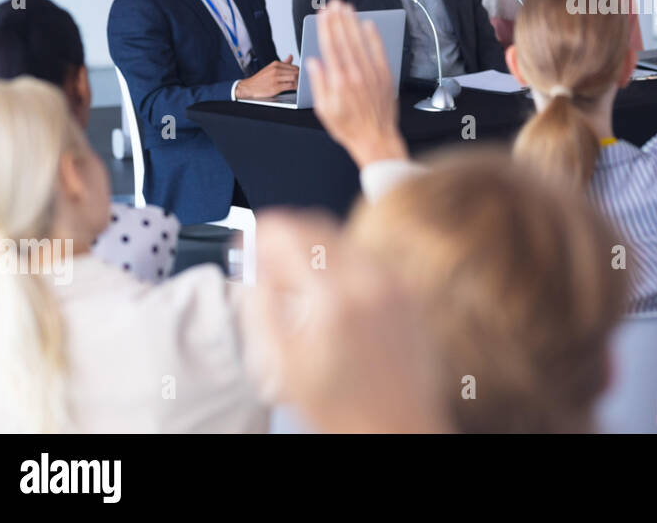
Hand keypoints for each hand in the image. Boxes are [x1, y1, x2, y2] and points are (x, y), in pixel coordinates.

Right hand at [236, 55, 298, 99]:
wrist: (249, 87)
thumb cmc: (261, 78)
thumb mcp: (271, 68)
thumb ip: (283, 63)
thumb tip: (291, 56)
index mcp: (275, 64)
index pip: (293, 66)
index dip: (298, 71)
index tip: (299, 75)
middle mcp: (275, 70)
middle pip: (295, 72)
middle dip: (299, 77)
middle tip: (300, 80)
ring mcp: (275, 79)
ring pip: (294, 78)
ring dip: (298, 82)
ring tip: (297, 84)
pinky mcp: (275, 87)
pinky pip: (290, 86)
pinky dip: (294, 87)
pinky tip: (294, 88)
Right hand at [249, 210, 446, 432]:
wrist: (399, 427)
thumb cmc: (344, 410)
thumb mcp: (286, 367)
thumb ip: (263, 310)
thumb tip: (254, 270)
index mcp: (335, 298)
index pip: (293, 235)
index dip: (262, 230)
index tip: (247, 237)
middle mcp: (371, 281)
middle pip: (320, 227)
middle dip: (286, 232)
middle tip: (262, 250)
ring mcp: (396, 284)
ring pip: (346, 239)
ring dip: (313, 243)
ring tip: (289, 272)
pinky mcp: (409, 293)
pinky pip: (370, 258)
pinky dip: (342, 258)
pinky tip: (325, 284)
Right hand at [305, 0, 406, 167]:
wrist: (376, 139)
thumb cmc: (349, 128)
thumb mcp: (324, 110)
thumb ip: (319, 84)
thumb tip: (313, 62)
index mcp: (338, 81)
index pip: (330, 47)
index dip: (326, 27)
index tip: (323, 14)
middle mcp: (356, 74)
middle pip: (345, 39)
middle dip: (338, 19)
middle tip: (333, 3)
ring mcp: (372, 74)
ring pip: (361, 42)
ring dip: (353, 23)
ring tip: (347, 7)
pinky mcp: (385, 76)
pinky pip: (379, 52)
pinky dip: (374, 37)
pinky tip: (368, 24)